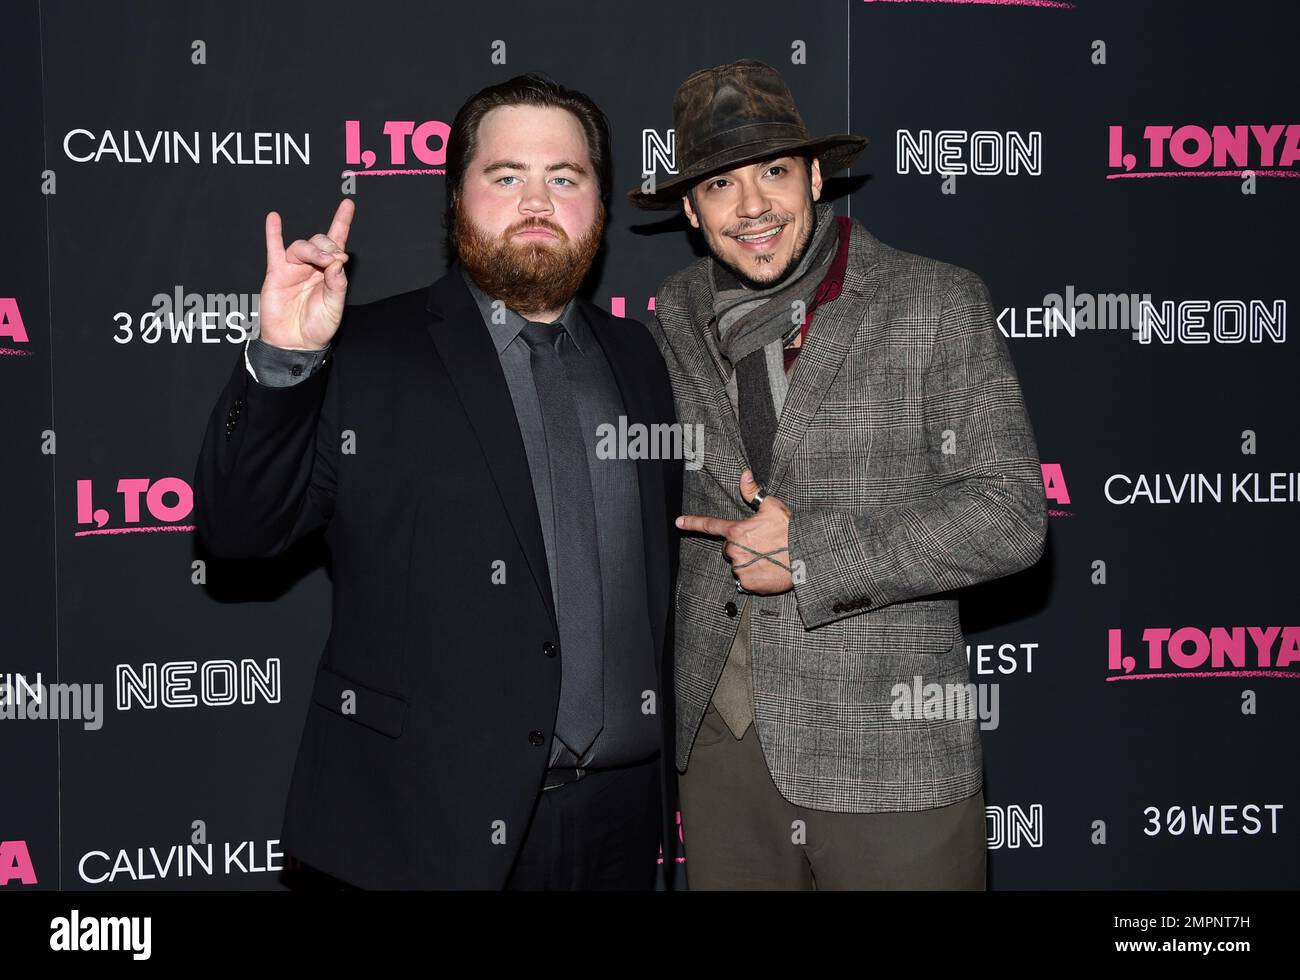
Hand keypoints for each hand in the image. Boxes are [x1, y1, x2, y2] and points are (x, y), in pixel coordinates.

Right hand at [258, 198, 354, 350]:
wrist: (296, 344)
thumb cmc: (318, 326)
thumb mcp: (335, 306)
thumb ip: (337, 283)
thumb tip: (336, 259)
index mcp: (329, 272)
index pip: (337, 243)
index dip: (342, 223)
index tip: (348, 205)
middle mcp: (312, 267)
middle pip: (319, 242)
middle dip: (328, 246)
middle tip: (334, 259)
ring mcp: (293, 269)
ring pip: (301, 246)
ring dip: (312, 249)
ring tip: (320, 259)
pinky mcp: (276, 274)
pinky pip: (273, 249)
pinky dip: (273, 233)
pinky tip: (274, 218)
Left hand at [676, 469, 793, 594]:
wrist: (805, 555)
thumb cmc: (790, 529)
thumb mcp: (772, 506)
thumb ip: (753, 491)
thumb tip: (744, 473)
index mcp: (737, 531)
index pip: (710, 525)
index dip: (692, 522)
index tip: (678, 522)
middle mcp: (734, 551)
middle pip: (729, 549)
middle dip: (741, 547)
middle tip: (761, 545)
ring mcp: (740, 569)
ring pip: (738, 565)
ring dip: (748, 562)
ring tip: (768, 558)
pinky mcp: (748, 584)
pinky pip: (746, 580)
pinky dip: (755, 577)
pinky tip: (769, 570)